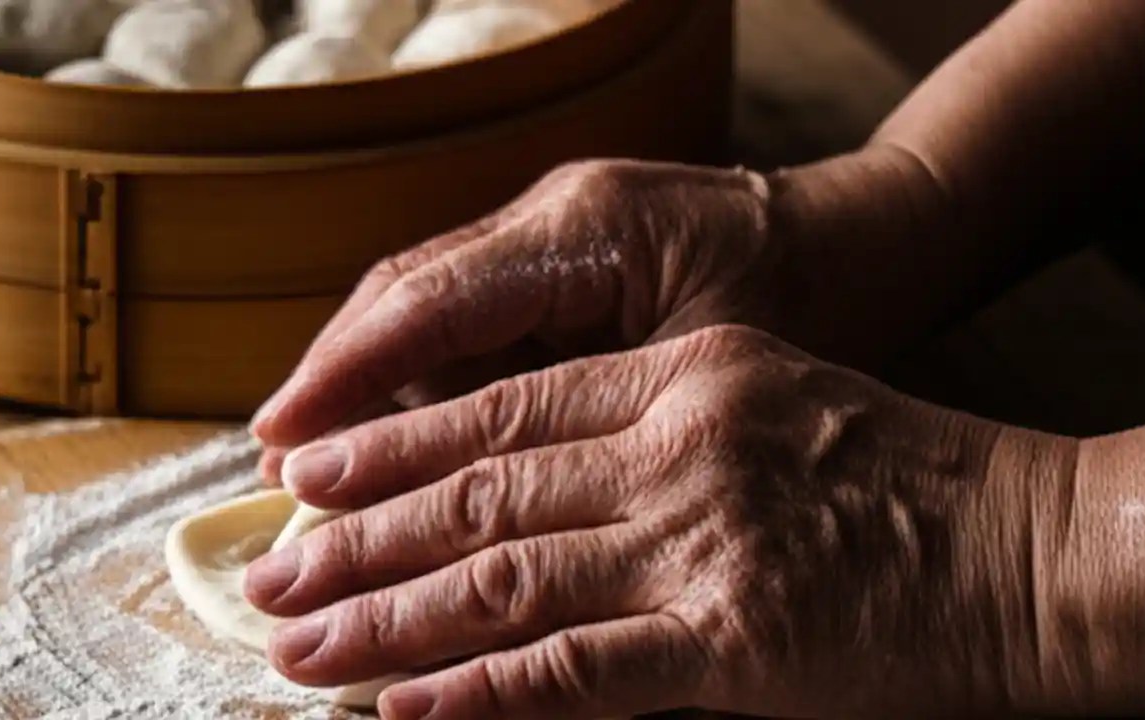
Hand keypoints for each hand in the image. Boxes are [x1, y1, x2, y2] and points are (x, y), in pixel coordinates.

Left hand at [243, 325, 1077, 718]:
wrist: (1031, 544)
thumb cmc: (901, 476)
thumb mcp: (768, 399)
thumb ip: (649, 430)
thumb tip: (525, 483)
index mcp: (682, 374)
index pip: (501, 408)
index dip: (392, 443)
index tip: (309, 473)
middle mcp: (678, 444)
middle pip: (479, 492)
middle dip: (357, 536)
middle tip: (268, 570)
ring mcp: (702, 541)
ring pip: (502, 577)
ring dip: (388, 618)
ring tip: (300, 644)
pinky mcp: (736, 642)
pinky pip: (578, 669)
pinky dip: (483, 691)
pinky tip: (407, 709)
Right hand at [251, 158, 787, 479]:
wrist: (862, 240)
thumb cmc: (812, 303)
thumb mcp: (712, 374)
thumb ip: (601, 426)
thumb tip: (493, 516)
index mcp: (588, 228)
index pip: (436, 299)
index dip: (350, 373)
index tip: (283, 443)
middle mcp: (551, 217)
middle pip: (408, 295)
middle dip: (340, 381)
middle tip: (282, 472)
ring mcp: (551, 236)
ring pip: (428, 310)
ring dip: (377, 390)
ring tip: (327, 477)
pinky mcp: (559, 266)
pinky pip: (471, 323)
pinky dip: (432, 387)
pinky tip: (408, 448)